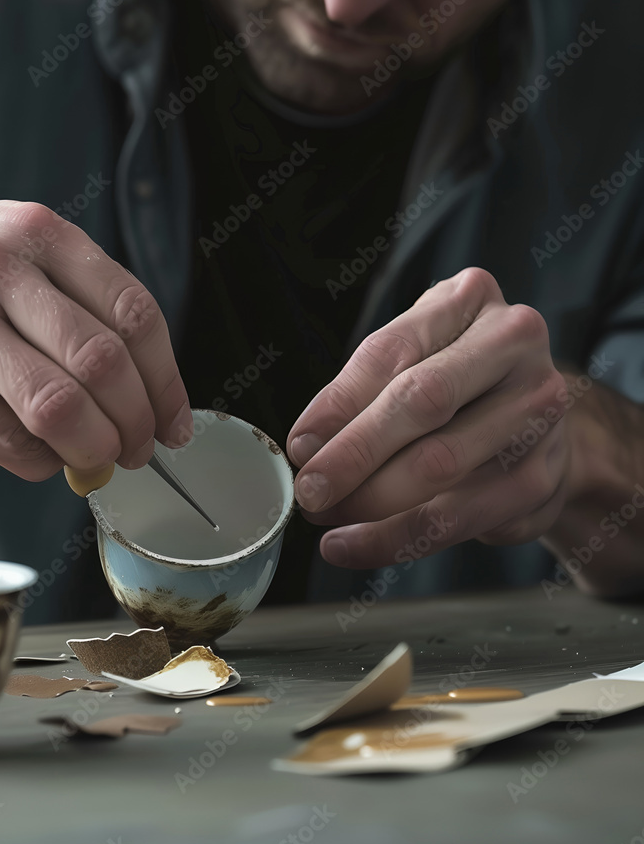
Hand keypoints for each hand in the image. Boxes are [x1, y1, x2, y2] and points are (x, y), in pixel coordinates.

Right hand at [0, 200, 191, 478]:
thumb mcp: (15, 248)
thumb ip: (79, 301)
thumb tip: (146, 393)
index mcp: (38, 233)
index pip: (133, 312)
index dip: (166, 379)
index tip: (174, 420)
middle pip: (101, 362)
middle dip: (136, 422)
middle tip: (140, 448)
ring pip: (56, 407)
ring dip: (94, 449)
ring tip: (100, 460)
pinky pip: (6, 439)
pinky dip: (42, 462)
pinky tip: (45, 457)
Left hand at [286, 268, 570, 566]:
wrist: (531, 422)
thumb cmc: (453, 382)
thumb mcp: (407, 361)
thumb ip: (360, 394)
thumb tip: (309, 446)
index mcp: (468, 299)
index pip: (391, 352)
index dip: (338, 404)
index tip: (299, 446)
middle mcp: (514, 343)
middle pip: (422, 402)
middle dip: (354, 454)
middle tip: (310, 491)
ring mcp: (538, 408)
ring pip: (441, 463)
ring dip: (370, 501)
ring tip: (326, 519)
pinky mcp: (543, 473)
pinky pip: (461, 515)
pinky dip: (398, 537)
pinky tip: (357, 544)